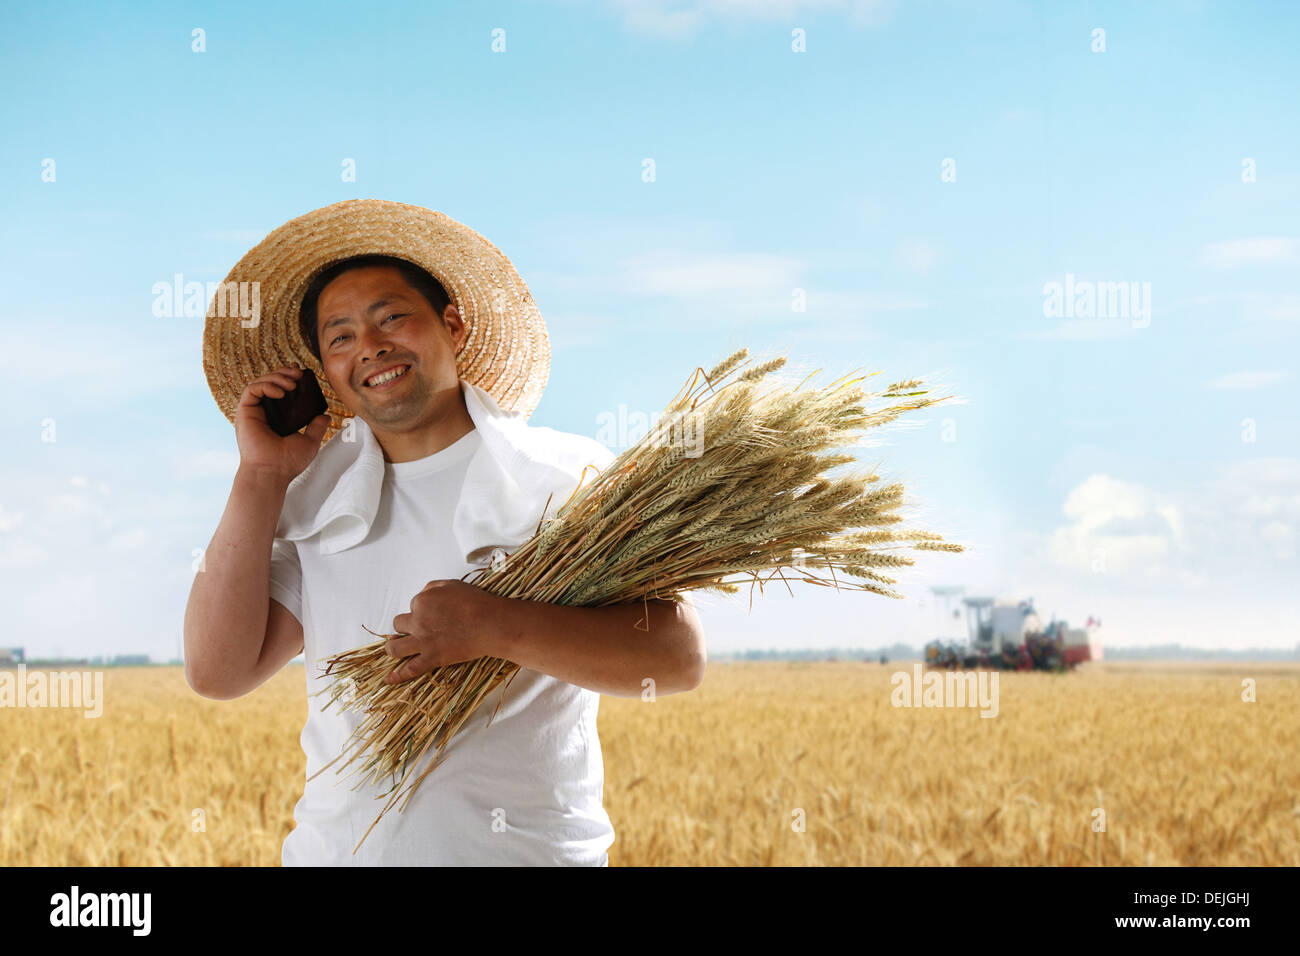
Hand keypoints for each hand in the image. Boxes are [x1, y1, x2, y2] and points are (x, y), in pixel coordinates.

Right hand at [234, 366, 330, 482]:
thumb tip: (325, 416)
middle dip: (284, 373)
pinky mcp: (245, 411)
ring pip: (261, 382)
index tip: (302, 373)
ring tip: (293, 383)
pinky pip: (252, 389)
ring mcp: (253, 411)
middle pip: (270, 382)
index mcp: (277, 417)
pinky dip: (266, 385)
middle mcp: (264, 412)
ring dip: (277, 377)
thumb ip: (316, 427)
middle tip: (299, 372)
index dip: (289, 377)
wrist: (273, 472)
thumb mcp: (310, 441)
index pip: (281, 390)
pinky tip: (281, 392)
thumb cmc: (288, 462)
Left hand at [383, 581, 506, 682]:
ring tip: (396, 648)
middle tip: (416, 629)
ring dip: (393, 647)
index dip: (422, 609)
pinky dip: (398, 675)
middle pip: (398, 624)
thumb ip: (432, 588)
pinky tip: (389, 679)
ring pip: (394, 648)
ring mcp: (423, 641)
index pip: (412, 605)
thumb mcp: (452, 584)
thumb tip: (423, 595)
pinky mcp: (432, 658)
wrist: (490, 624)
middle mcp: (418, 621)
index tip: (434, 613)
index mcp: (422, 601)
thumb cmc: (476, 603)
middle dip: (406, 626)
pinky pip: (409, 669)